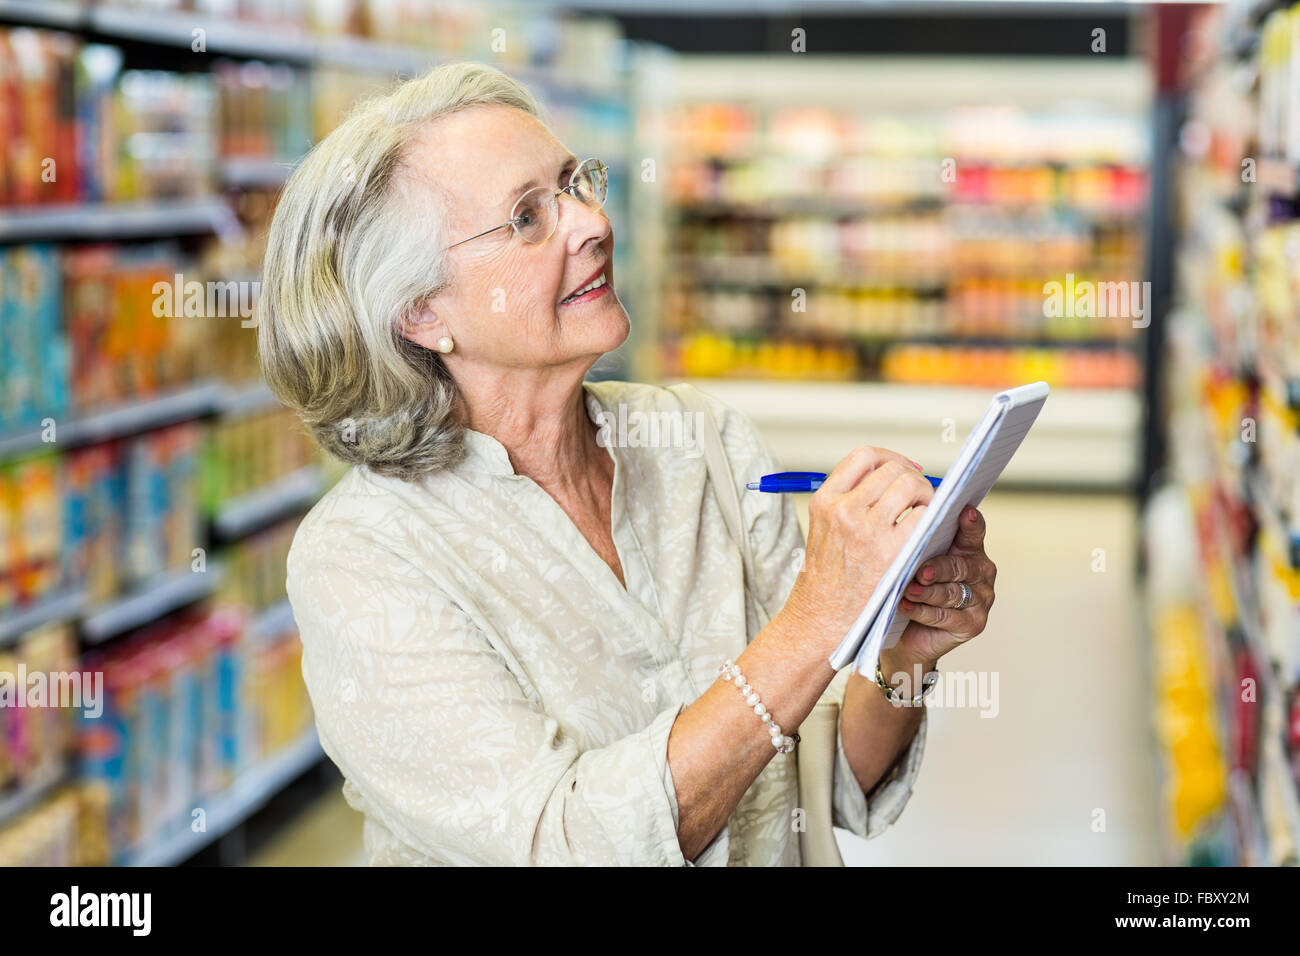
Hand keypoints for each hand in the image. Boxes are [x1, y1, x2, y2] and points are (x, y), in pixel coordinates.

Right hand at [781, 446, 934, 655]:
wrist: (819, 623)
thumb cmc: (826, 583)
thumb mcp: (824, 532)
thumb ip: (850, 505)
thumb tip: (893, 483)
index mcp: (825, 501)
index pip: (864, 457)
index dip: (891, 458)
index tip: (905, 469)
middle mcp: (843, 509)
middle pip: (892, 469)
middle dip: (914, 478)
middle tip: (923, 498)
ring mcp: (866, 529)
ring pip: (912, 485)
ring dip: (927, 496)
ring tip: (927, 516)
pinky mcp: (890, 551)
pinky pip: (924, 517)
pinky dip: (932, 520)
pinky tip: (929, 535)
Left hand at [888, 505, 995, 667]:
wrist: (905, 633)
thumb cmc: (910, 589)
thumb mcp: (913, 563)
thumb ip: (919, 548)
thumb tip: (907, 535)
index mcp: (968, 550)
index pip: (972, 533)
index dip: (970, 523)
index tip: (964, 512)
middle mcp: (980, 572)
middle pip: (960, 566)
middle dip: (937, 568)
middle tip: (920, 571)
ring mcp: (981, 599)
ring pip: (952, 592)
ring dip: (927, 592)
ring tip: (907, 590)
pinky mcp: (974, 623)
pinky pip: (947, 616)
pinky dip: (923, 612)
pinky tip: (907, 607)